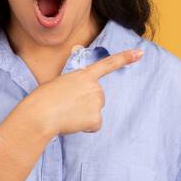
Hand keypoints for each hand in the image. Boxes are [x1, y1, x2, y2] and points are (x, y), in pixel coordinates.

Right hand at [20, 48, 143, 135]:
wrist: (40, 115)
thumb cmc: (43, 99)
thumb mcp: (60, 84)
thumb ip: (76, 86)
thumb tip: (80, 101)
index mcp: (84, 75)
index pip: (108, 64)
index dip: (126, 58)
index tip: (140, 53)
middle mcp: (95, 87)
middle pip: (97, 97)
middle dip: (85, 103)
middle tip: (66, 105)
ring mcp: (97, 102)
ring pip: (95, 112)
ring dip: (83, 115)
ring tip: (66, 113)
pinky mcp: (97, 118)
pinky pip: (94, 125)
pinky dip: (85, 127)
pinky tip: (72, 123)